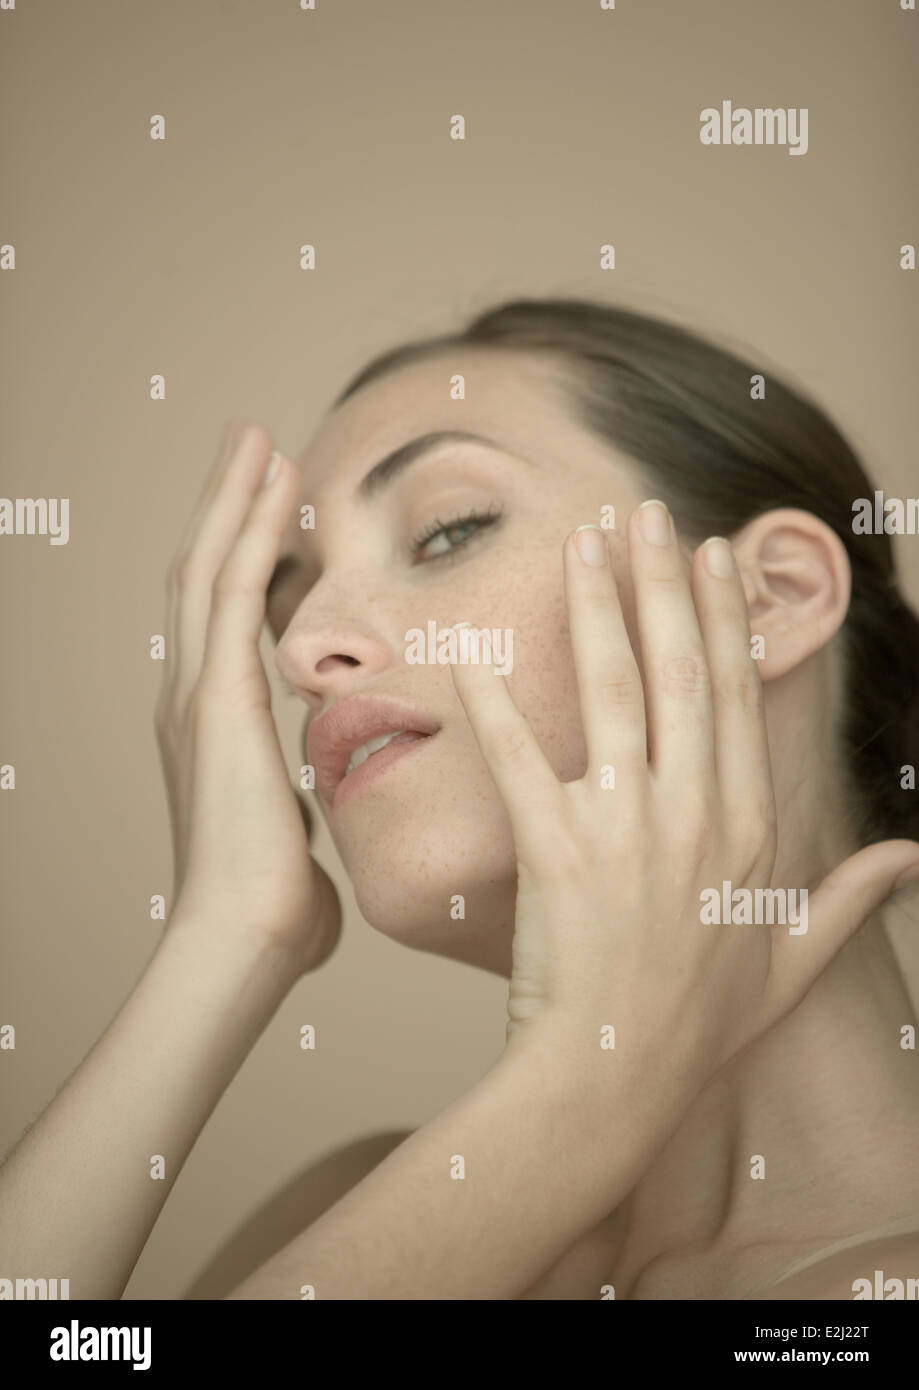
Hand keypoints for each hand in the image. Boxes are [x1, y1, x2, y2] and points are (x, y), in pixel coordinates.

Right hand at [155, 422, 340, 976]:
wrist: (241, 939)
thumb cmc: (271, 909)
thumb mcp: (289, 839)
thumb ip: (297, 817)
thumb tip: (315, 833)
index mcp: (209, 727)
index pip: (217, 621)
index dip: (237, 559)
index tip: (263, 513)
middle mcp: (190, 697)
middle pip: (200, 575)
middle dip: (224, 507)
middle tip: (247, 445)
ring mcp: (195, 692)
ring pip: (209, 565)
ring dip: (233, 497)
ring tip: (255, 437)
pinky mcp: (217, 696)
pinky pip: (233, 588)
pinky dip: (252, 527)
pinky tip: (275, 479)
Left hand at [449, 502, 918, 1096]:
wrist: (618, 1083)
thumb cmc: (702, 1024)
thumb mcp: (792, 960)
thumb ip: (851, 898)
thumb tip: (910, 857)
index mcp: (747, 825)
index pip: (735, 694)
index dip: (723, 614)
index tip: (713, 553)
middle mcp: (693, 811)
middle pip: (679, 669)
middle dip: (663, 579)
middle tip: (646, 511)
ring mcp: (625, 828)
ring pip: (612, 690)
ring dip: (598, 606)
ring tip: (585, 540)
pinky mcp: (556, 852)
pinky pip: (519, 759)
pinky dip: (492, 701)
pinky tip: (470, 648)